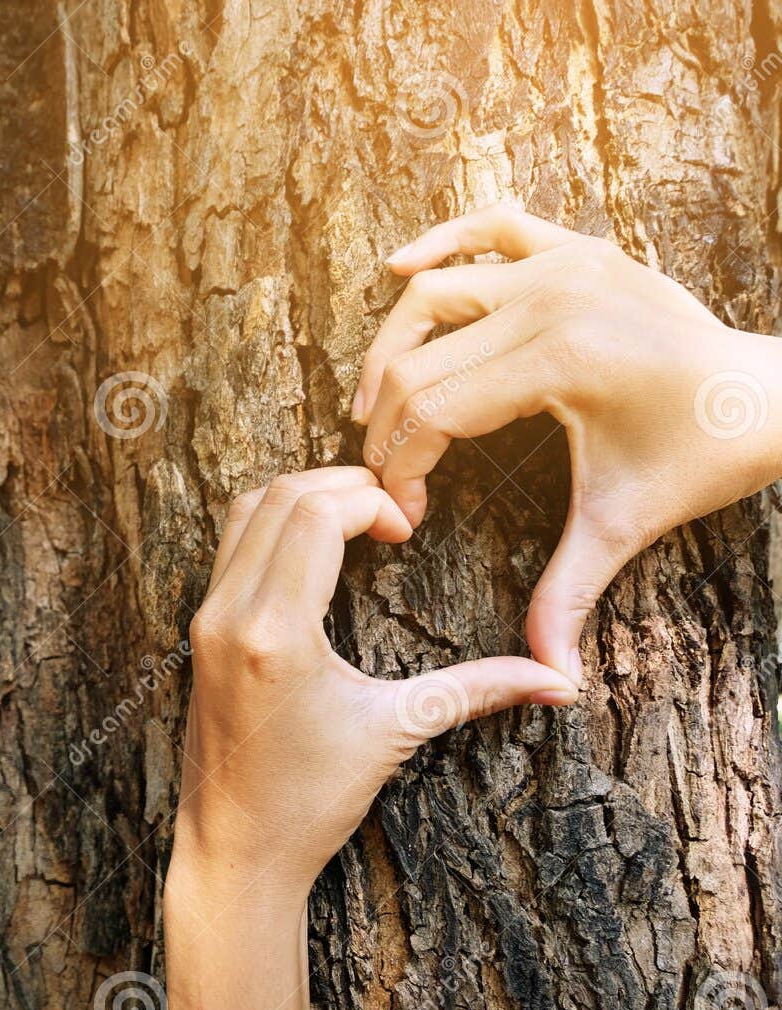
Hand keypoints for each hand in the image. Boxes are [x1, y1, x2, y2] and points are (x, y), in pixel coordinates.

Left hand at [176, 466, 577, 893]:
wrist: (235, 851)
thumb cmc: (309, 801)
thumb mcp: (395, 732)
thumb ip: (476, 690)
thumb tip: (560, 680)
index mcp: (274, 632)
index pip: (314, 512)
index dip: (371, 501)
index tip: (408, 532)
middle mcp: (228, 614)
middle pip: (279, 494)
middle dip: (342, 486)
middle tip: (393, 514)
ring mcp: (205, 619)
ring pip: (245, 511)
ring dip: (303, 496)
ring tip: (360, 521)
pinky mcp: (200, 631)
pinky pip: (231, 546)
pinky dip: (274, 524)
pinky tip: (320, 551)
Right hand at [353, 203, 781, 682]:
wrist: (771, 393)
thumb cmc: (701, 455)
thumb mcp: (626, 522)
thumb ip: (570, 593)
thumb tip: (551, 676)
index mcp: (561, 357)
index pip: (433, 410)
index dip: (400, 468)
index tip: (403, 514)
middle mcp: (555, 295)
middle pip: (418, 359)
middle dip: (386, 426)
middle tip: (383, 475)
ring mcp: (565, 261)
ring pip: (434, 293)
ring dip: (391, 350)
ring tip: (376, 406)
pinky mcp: (575, 246)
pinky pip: (490, 224)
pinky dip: (441, 240)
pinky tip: (400, 269)